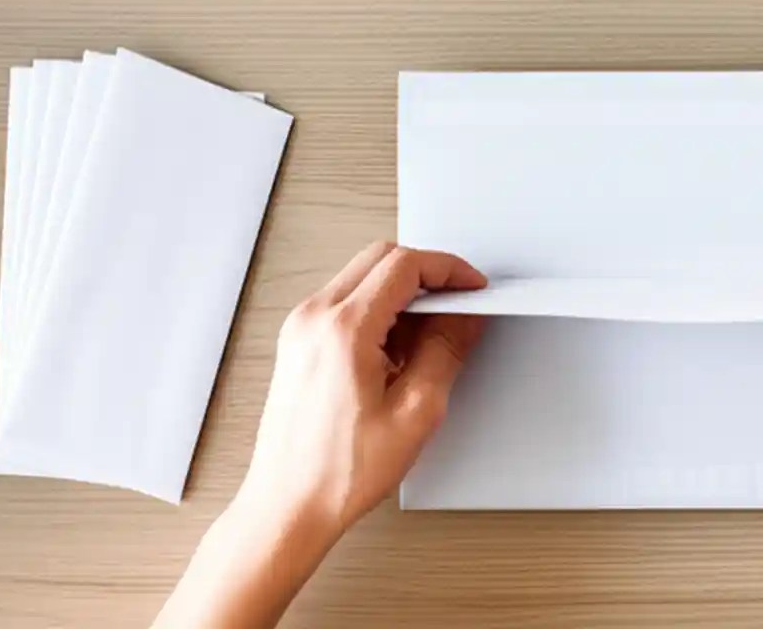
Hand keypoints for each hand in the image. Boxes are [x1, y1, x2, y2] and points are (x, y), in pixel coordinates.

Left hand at [156, 242, 485, 628]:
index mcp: (344, 329)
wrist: (290, 504)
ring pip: (362, 277)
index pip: (405, 265)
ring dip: (403, 293)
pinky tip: (399, 351)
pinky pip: (345, 303)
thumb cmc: (339, 472)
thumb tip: (465, 317)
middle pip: (381, 258)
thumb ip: (446, 351)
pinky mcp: (298, 342)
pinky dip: (379, 310)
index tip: (473, 288)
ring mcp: (300, 328)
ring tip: (430, 339)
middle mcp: (313, 319)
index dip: (449, 269)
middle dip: (427, 274)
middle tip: (459, 305)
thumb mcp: (416, 411)